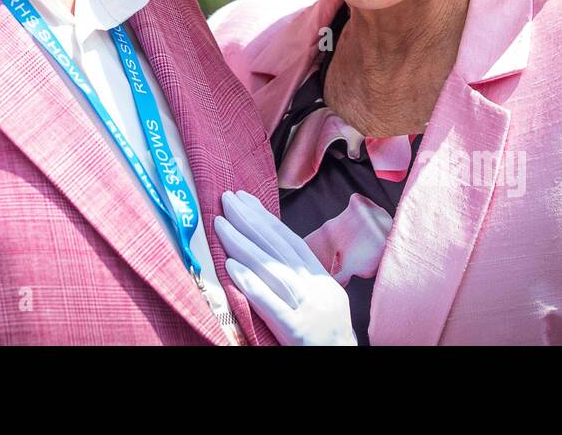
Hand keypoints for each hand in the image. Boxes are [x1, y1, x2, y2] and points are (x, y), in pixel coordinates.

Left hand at [214, 190, 357, 345]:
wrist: (341, 361)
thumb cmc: (327, 332)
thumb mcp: (323, 296)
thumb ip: (301, 274)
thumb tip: (271, 247)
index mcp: (321, 278)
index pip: (290, 240)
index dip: (265, 218)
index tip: (243, 199)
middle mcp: (315, 288)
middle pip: (279, 248)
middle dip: (250, 221)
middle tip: (226, 199)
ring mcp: (306, 308)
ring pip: (272, 270)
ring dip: (244, 245)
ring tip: (220, 225)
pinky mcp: (296, 330)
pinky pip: (271, 305)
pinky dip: (251, 284)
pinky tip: (231, 267)